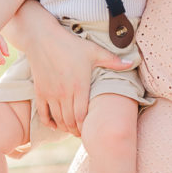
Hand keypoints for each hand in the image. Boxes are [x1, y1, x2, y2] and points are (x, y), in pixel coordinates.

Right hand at [19, 9, 136, 134]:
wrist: (42, 38)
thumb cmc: (70, 45)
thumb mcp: (93, 51)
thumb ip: (112, 60)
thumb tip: (131, 63)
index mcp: (80, 86)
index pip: (83, 116)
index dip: (86, 127)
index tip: (91, 131)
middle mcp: (64, 93)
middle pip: (71, 121)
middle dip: (77, 131)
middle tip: (82, 134)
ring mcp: (51, 94)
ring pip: (58, 119)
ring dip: (65, 128)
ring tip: (72, 130)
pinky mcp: (40, 92)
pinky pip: (43, 114)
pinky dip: (49, 123)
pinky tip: (55, 125)